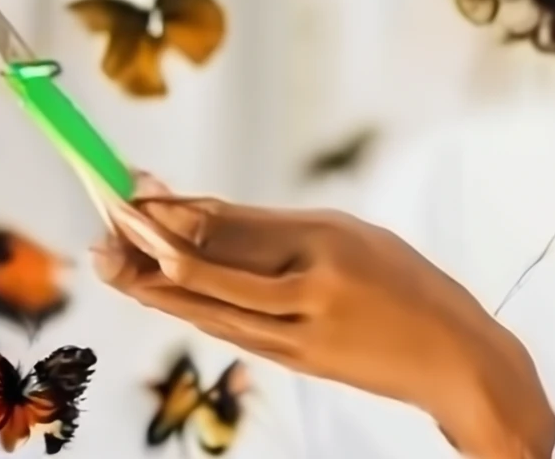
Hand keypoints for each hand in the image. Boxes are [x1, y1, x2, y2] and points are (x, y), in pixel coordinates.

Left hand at [92, 176, 554, 458]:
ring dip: (152, 279)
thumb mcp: (350, 234)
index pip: (231, 222)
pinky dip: (189, 305)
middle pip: (206, 265)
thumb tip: (205, 215)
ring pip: (206, 304)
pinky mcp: (293, 363)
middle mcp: (305, 290)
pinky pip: (229, 328)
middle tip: (103, 218)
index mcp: (325, 241)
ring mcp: (296, 335)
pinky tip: (162, 291)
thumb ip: (279, 230)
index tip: (133, 189)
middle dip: (146, 241)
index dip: (173, 208)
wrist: (451, 356)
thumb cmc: (406, 282)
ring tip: (109, 257)